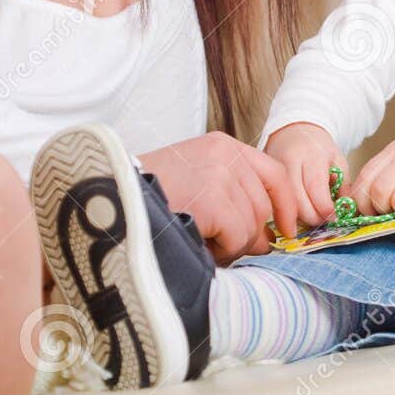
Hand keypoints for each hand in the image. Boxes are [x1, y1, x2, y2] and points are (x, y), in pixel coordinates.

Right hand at [137, 132, 298, 265]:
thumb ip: (233, 200)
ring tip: (201, 240)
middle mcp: (226, 153)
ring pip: (252, 225)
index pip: (274, 173)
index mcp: (221, 145)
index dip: (285, 205)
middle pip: (264, 205)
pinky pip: (238, 237)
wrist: (109, 198)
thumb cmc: (148, 197)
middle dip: (250, 234)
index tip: (285, 230)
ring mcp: (220, 173)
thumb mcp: (196, 184)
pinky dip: (222, 249)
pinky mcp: (213, 198)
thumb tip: (268, 239)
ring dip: (231, 244)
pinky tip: (198, 243)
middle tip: (222, 246)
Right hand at [263, 122, 348, 230]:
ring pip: (285, 205)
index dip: (325, 207)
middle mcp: (288, 163)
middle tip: (325, 220)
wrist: (292, 132)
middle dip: (313, 217)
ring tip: (314, 214)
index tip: (334, 216)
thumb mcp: (337, 159)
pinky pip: (276, 203)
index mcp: (310, 155)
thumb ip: (343, 184)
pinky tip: (300, 211)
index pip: (315, 186)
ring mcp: (273, 172)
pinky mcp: (264, 180)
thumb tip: (345, 210)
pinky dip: (289, 213)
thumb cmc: (317, 147)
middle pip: (297, 201)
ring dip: (301, 218)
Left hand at [346, 136, 394, 215]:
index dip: (360, 198)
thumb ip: (392, 176)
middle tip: (381, 216)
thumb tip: (370, 203)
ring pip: (380, 193)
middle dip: (369, 207)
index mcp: (393, 150)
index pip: (363, 175)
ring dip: (386, 209)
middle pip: (367, 186)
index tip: (366, 212)